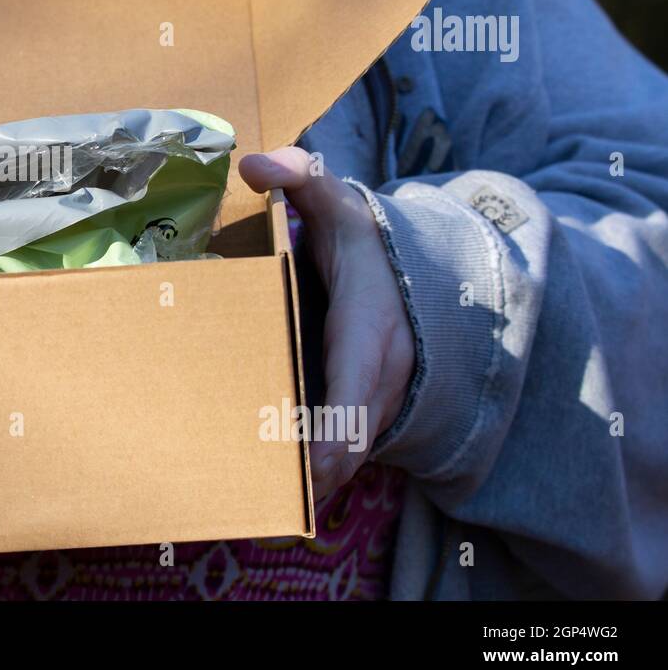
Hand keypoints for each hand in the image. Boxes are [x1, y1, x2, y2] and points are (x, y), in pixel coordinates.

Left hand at [239, 147, 414, 499]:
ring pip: (351, 450)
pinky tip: (282, 489)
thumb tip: (254, 165)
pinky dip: (322, 471)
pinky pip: (348, 447)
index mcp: (371, 328)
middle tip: (263, 499)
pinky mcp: (371, 411)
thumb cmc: (366, 246)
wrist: (415, 276)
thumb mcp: (340, 206)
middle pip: (352, 436)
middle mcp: (383, 374)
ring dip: (315, 480)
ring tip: (263, 505)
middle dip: (315, 472)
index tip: (311, 468)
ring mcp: (382, 399)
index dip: (338, 430)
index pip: (358, 387)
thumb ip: (302, 179)